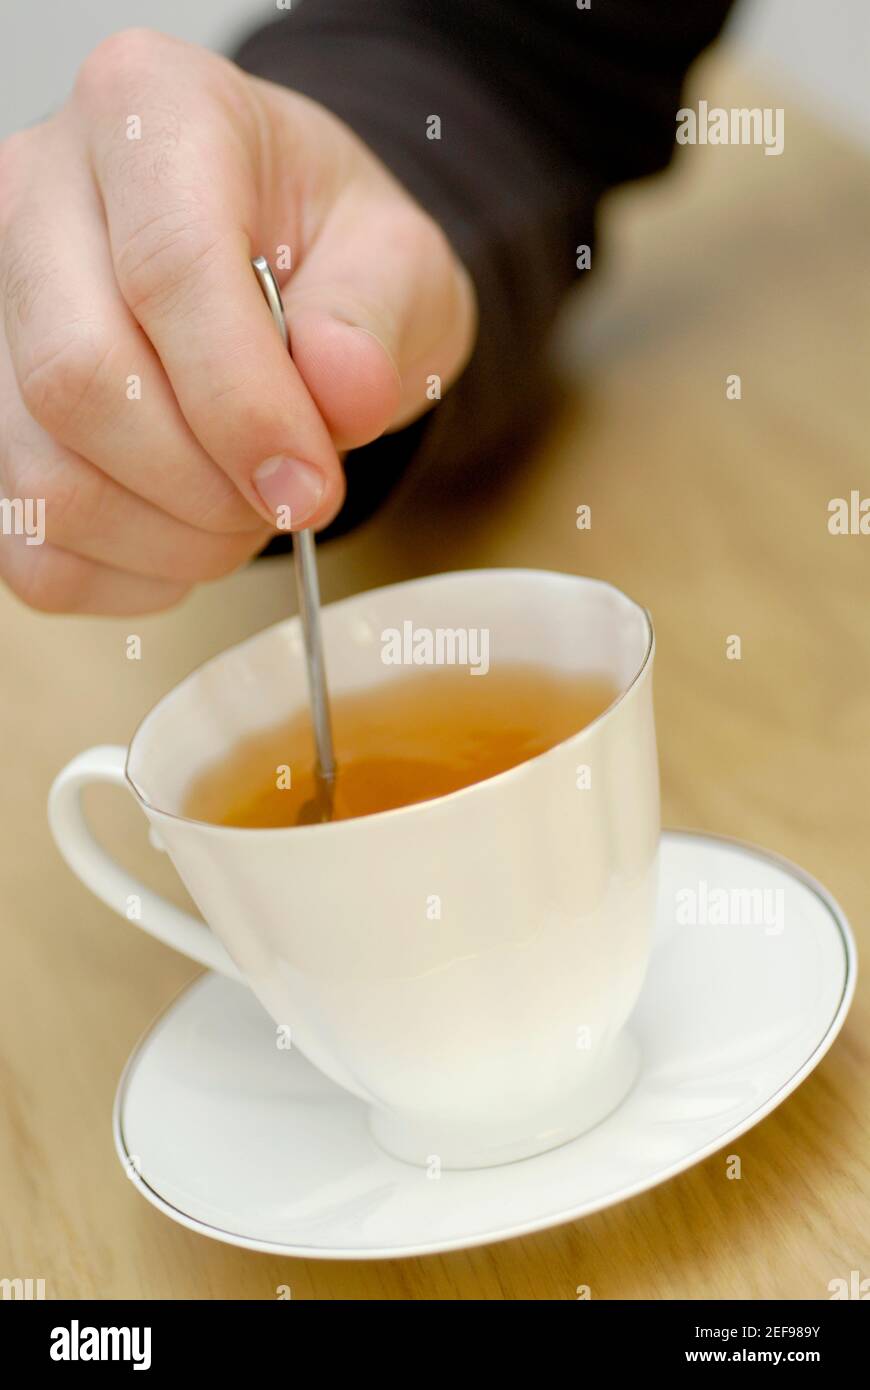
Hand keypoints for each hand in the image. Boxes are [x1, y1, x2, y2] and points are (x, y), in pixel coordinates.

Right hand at [0, 28, 475, 613]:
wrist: (284, 270)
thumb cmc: (330, 253)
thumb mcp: (396, 260)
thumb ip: (375, 318)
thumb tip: (339, 394)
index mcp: (150, 113)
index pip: (168, 272)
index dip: (244, 405)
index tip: (309, 486)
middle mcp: (36, 196)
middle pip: (79, 382)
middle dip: (205, 484)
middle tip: (290, 501)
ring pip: (45, 477)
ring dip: (172, 539)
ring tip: (248, 510)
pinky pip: (31, 544)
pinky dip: (127, 573)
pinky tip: (190, 536)